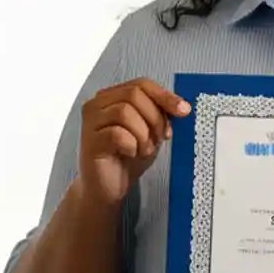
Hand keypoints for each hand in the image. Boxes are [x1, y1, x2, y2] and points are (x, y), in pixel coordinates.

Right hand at [76, 78, 188, 204]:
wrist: (108, 188)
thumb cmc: (128, 158)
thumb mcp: (150, 131)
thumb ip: (160, 115)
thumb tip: (182, 106)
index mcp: (112, 97)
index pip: (141, 84)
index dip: (164, 95)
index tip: (183, 110)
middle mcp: (97, 105)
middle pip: (133, 95)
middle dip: (155, 117)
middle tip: (160, 138)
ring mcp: (91, 122)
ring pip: (124, 112)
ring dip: (143, 134)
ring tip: (144, 149)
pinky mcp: (90, 141)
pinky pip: (117, 134)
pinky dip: (131, 145)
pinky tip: (130, 154)